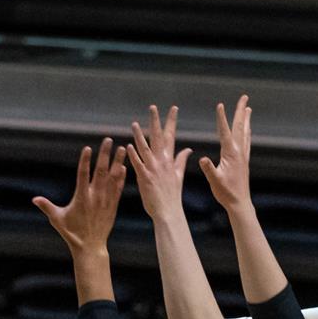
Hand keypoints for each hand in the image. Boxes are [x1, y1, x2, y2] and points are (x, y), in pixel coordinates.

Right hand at [30, 139, 126, 255]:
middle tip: (108, 140)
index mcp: (81, 198)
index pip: (83, 175)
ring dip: (117, 162)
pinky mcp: (112, 205)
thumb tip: (34, 199)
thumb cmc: (72, 233)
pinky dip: (121, 177)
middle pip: (101, 171)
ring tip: (121, 149)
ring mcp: (106, 200)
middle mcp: (95, 196)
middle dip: (104, 154)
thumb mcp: (57, 219)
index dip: (85, 161)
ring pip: (113, 177)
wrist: (90, 246)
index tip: (88, 149)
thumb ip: (47, 207)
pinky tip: (123, 167)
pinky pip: (118, 188)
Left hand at [124, 105, 193, 224]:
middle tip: (152, 107)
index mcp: (170, 160)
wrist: (169, 211)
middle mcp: (162, 161)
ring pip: (145, 148)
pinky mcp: (144, 177)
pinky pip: (138, 163)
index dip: (171, 121)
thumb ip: (181, 160)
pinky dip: (134, 154)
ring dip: (139, 135)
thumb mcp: (178, 175)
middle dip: (156, 121)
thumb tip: (188, 149)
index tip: (173, 108)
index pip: (171, 136)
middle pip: (158, 137)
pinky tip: (128, 146)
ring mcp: (153, 169)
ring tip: (133, 123)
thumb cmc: (172, 195)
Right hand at [197, 94, 254, 212]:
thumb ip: (209, 169)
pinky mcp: (244, 160)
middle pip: (240, 126)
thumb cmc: (225, 192)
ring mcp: (243, 155)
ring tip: (248, 108)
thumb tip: (201, 158)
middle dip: (240, 111)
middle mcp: (239, 151)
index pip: (225, 132)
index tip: (220, 105)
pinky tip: (247, 130)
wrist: (240, 202)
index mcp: (230, 154)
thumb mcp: (214, 180)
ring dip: (246, 119)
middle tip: (244, 97)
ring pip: (245, 132)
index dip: (222, 118)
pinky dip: (247, 131)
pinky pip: (247, 141)